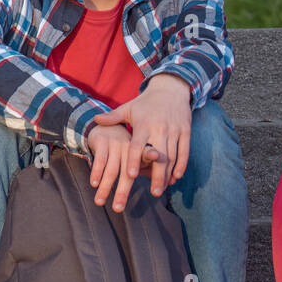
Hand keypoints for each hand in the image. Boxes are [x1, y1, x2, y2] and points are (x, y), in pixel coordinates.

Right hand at [84, 124, 168, 211]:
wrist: (109, 124)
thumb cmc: (128, 147)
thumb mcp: (140, 155)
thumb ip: (150, 169)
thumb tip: (163, 187)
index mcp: (141, 152)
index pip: (149, 166)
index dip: (152, 178)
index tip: (155, 187)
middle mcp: (130, 148)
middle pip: (127, 174)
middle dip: (121, 193)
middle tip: (118, 209)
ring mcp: (116, 144)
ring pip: (111, 170)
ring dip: (105, 187)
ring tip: (100, 202)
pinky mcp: (102, 141)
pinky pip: (100, 160)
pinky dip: (97, 172)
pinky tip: (94, 184)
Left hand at [89, 73, 191, 203]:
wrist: (171, 88)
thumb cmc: (145, 102)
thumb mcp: (129, 108)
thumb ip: (113, 117)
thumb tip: (95, 120)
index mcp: (144, 124)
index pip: (137, 145)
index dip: (135, 160)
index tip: (131, 175)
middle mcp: (160, 128)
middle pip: (159, 156)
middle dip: (157, 175)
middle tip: (153, 193)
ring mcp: (174, 130)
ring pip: (172, 157)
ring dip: (169, 175)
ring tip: (162, 189)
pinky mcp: (185, 131)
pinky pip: (185, 152)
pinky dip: (181, 165)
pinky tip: (176, 177)